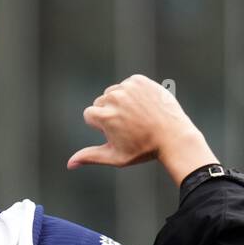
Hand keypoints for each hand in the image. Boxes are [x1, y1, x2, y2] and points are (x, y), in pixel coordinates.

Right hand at [67, 74, 215, 184]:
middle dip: (110, 113)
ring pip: (113, 92)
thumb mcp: (115, 157)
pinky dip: (132, 93)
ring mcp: (128, 87)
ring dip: (120, 102)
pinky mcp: (140, 80)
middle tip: (130, 126)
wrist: (174, 136)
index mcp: (105, 116)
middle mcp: (114, 98)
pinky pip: (127, 85)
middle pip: (100, 102)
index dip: (102, 126)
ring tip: (138, 116)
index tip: (118, 132)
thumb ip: (90, 157)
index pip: (89, 115)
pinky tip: (144, 106)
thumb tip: (69, 164)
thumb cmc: (143, 150)